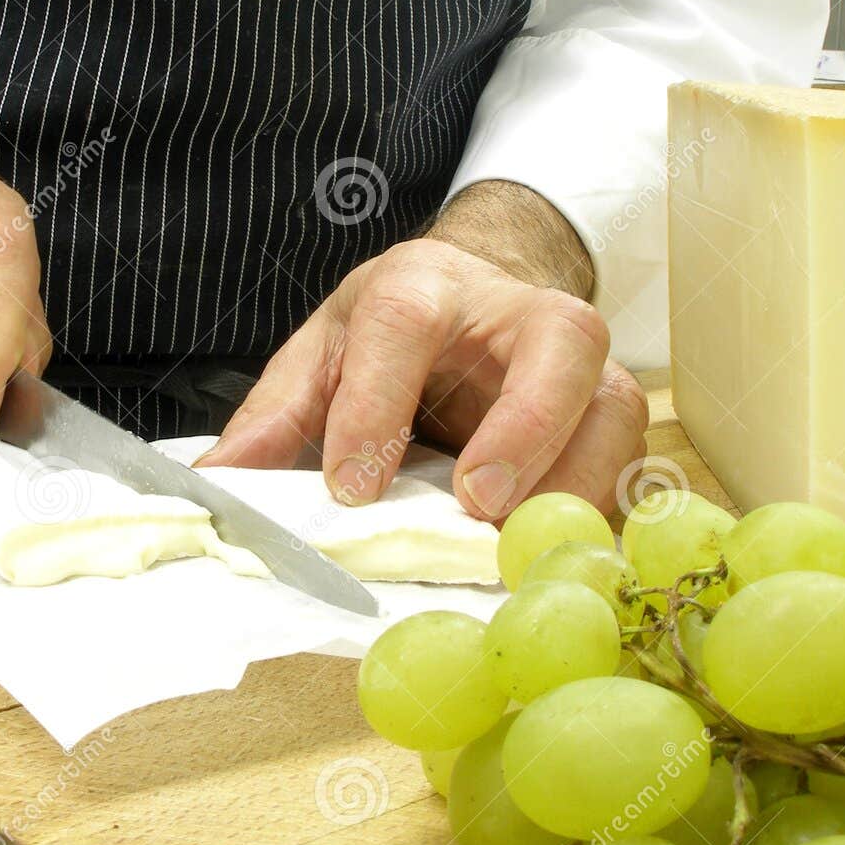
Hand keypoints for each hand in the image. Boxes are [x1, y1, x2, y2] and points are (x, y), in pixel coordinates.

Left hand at [196, 184, 646, 518]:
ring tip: (517, 550)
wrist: (473, 300)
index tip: (350, 487)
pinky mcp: (613, 411)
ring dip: (575, 484)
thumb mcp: (322, 353)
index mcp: (425, 285)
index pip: (404, 325)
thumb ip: (275, 415)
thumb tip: (216, 485)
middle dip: (525, 425)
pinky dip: (595, 515)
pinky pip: (629, 464)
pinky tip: (551, 558)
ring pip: (613, 406)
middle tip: (477, 503)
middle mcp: (518, 311)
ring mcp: (581, 361)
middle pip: (556, 341)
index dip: (377, 405)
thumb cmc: (393, 333)